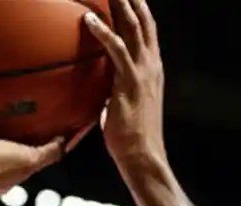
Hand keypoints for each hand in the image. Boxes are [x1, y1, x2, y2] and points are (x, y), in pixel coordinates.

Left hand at [84, 0, 167, 170]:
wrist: (142, 155)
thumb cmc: (130, 137)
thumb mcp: (123, 106)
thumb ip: (114, 90)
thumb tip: (98, 88)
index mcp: (152, 69)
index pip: (147, 30)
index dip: (139, 9)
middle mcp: (151, 65)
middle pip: (143, 21)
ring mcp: (143, 72)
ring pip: (132, 28)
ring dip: (120, 4)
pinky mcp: (130, 82)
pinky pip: (116, 49)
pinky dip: (102, 32)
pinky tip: (88, 19)